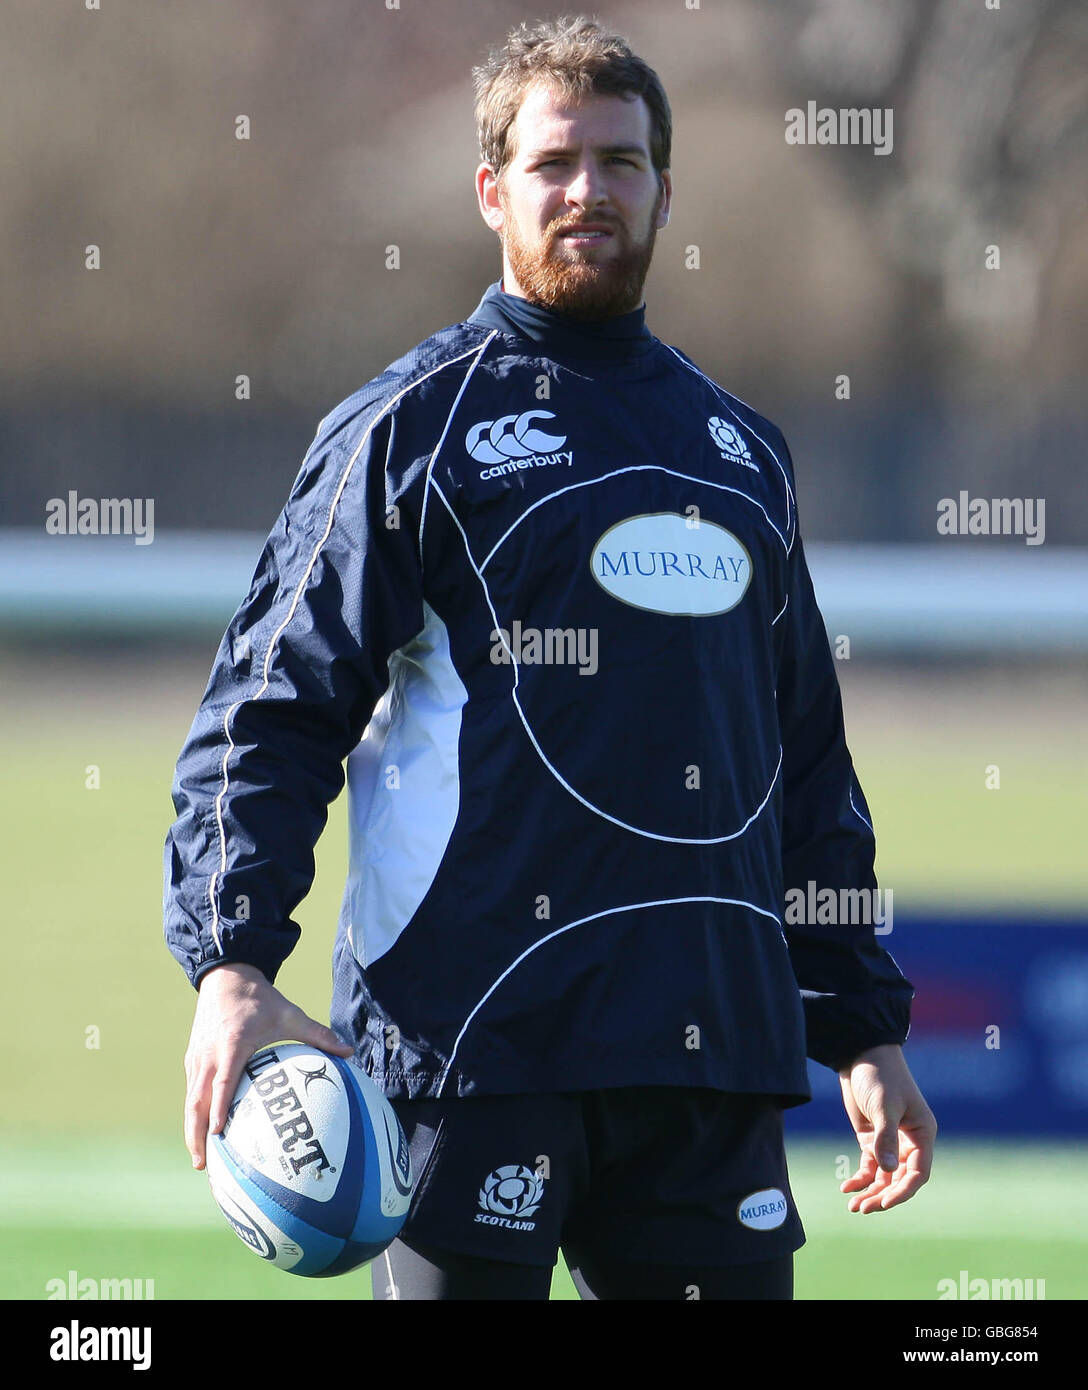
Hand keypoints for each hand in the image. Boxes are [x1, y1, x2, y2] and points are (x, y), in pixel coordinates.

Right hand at [183, 961, 352, 1170]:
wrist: (226, 975)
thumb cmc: (260, 998)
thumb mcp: (290, 1014)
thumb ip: (319, 1034)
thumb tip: (350, 1052)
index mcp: (233, 1044)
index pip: (223, 1081)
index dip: (220, 1108)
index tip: (220, 1133)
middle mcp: (209, 1054)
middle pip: (197, 1101)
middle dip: (197, 1134)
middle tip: (205, 1165)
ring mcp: (197, 1057)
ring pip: (190, 1099)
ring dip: (192, 1130)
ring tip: (201, 1159)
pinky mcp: (192, 1058)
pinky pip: (191, 1090)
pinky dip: (194, 1114)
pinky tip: (202, 1133)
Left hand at [838, 1044, 935, 1212]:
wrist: (860, 1054)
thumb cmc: (880, 1075)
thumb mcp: (883, 1105)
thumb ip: (885, 1137)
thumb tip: (888, 1170)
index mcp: (922, 1134)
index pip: (919, 1172)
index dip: (904, 1190)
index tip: (886, 1202)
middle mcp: (909, 1142)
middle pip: (900, 1179)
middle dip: (884, 1196)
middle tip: (864, 1209)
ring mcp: (890, 1142)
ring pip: (884, 1176)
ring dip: (871, 1192)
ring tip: (854, 1208)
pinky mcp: (872, 1139)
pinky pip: (869, 1166)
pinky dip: (860, 1179)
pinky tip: (846, 1189)